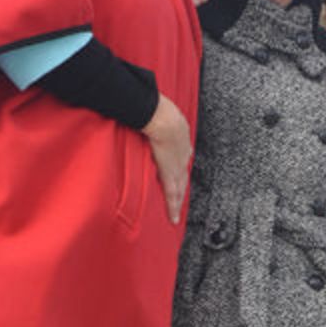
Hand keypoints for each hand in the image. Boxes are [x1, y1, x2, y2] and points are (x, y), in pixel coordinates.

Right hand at [141, 94, 191, 223]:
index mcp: (181, 138)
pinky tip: (173, 217)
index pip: (182, 158)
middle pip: (183, 176)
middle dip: (182, 189)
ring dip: (178, 201)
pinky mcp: (170, 174)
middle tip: (180, 202)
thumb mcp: (161, 113)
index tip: (179, 176)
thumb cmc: (157, 110)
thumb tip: (142, 114)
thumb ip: (153, 118)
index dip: (180, 168)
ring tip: (176, 213)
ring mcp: (178, 165)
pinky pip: (172, 194)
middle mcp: (183, 154)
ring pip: (180, 188)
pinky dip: (173, 206)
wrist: (161, 117)